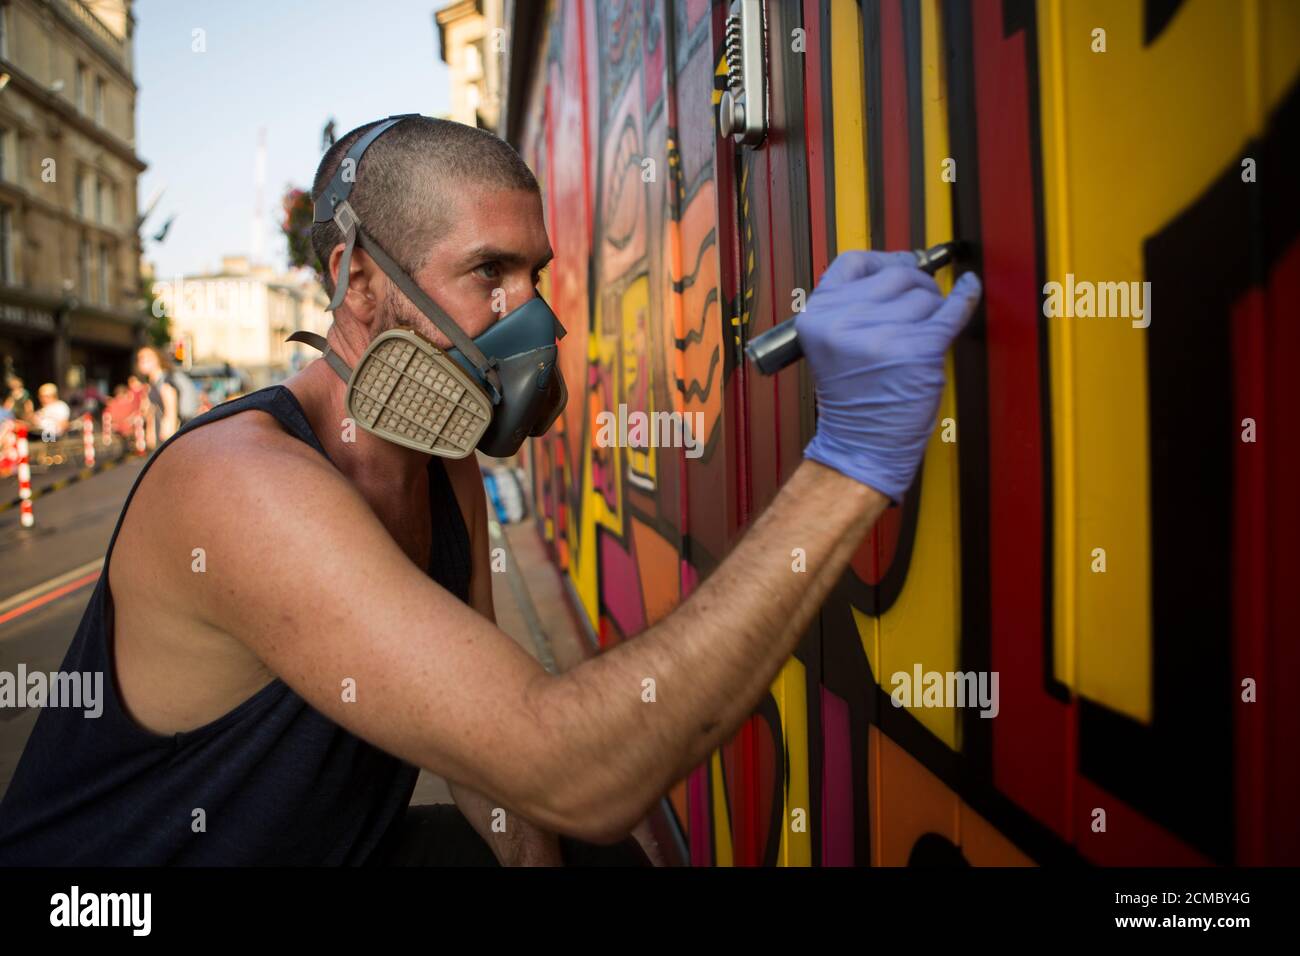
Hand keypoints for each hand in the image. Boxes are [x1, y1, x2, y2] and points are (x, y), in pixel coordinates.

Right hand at [795, 250, 981, 501]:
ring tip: (922, 336)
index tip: (902, 264)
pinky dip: (966, 298)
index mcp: (817, 316)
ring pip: (925, 296)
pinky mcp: (915, 351)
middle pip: (896, 274)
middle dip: (916, 286)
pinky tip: (969, 289)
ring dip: (933, 311)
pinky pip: (951, 312)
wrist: (862, 446)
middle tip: (920, 310)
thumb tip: (908, 263)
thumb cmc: (855, 398)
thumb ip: (857, 304)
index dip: (882, 259)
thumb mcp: (834, 343)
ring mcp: (880, 335)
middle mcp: (844, 321)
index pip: (852, 262)